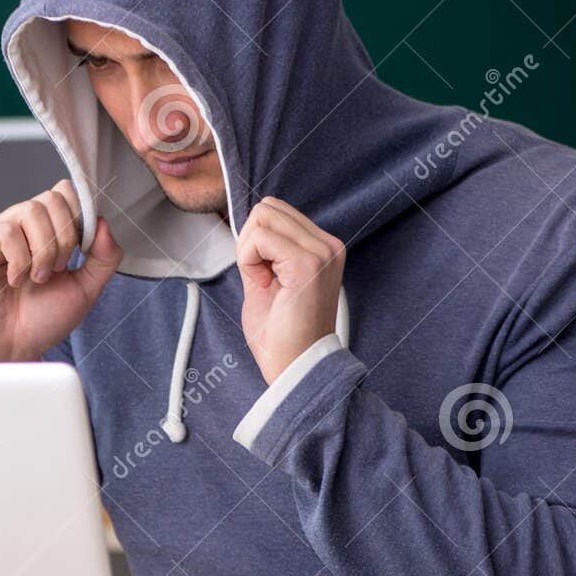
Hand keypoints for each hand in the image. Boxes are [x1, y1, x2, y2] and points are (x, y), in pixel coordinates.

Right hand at [0, 179, 122, 361]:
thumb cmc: (41, 321)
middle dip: (63, 238)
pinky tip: (14, 280)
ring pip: (31, 210)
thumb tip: (103, 223)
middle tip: (55, 271)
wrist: (11, 349)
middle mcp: (21, 225)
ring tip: (35, 279)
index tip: (78, 251)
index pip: (65, 193)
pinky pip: (6, 231)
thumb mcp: (86, 289)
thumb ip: (103, 257)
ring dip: (42, 252)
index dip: (78, 216)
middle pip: (52, 198)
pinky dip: (19, 260)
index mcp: (47, 230)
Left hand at [236, 197, 343, 383]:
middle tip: (259, 276)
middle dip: (250, 240)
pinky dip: (249, 260)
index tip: (263, 274)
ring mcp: (321, 252)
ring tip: (264, 282)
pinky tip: (263, 285)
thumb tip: (248, 226)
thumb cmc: (281, 333)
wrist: (295, 367)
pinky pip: (260, 238)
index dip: (256, 239)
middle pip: (268, 207)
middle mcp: (327, 245)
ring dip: (249, 249)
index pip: (277, 211)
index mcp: (322, 248)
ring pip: (263, 216)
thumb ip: (263, 251)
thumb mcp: (269, 280)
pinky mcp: (308, 263)